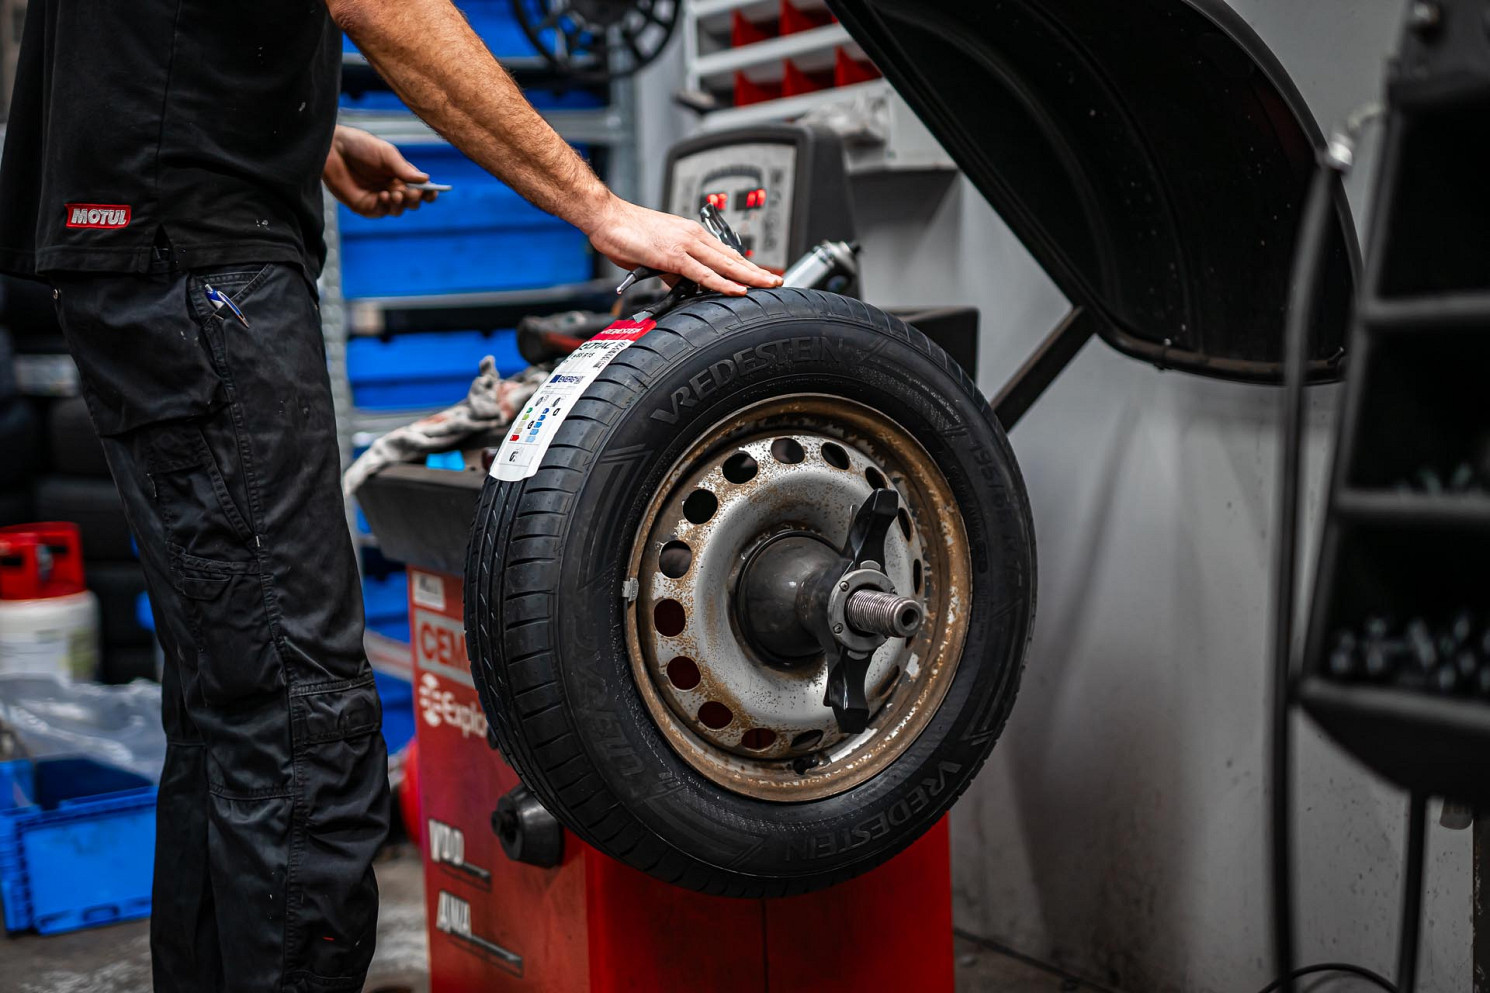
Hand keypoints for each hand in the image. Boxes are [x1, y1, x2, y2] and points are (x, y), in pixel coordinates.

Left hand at [323, 125, 438, 217]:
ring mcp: (378, 198)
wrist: (332, 148)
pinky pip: (381, 212)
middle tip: (410, 192)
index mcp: (400, 175)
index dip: (429, 193)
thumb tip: (426, 179)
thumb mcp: (386, 153)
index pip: (420, 189)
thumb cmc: (360, 145)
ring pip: (398, 210)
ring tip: (394, 192)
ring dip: (400, 204)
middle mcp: (392, 188)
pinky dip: (386, 206)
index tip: (433, 192)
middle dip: (415, 199)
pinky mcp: (364, 206)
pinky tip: (383, 195)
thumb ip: (404, 168)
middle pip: (412, 203)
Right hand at [583, 196, 781, 295]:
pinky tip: (737, 289)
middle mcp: (692, 236)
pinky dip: (722, 282)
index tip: (761, 275)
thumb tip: (682, 284)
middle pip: (732, 257)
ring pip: (724, 263)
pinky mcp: (673, 256)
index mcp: (690, 234)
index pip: (725, 252)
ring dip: (748, 276)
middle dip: (756, 270)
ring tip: (768, 285)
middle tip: (777, 280)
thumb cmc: (626, 232)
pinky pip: (703, 273)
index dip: (746, 265)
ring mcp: (685, 245)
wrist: (606, 217)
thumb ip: (672, 270)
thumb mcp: (655, 256)